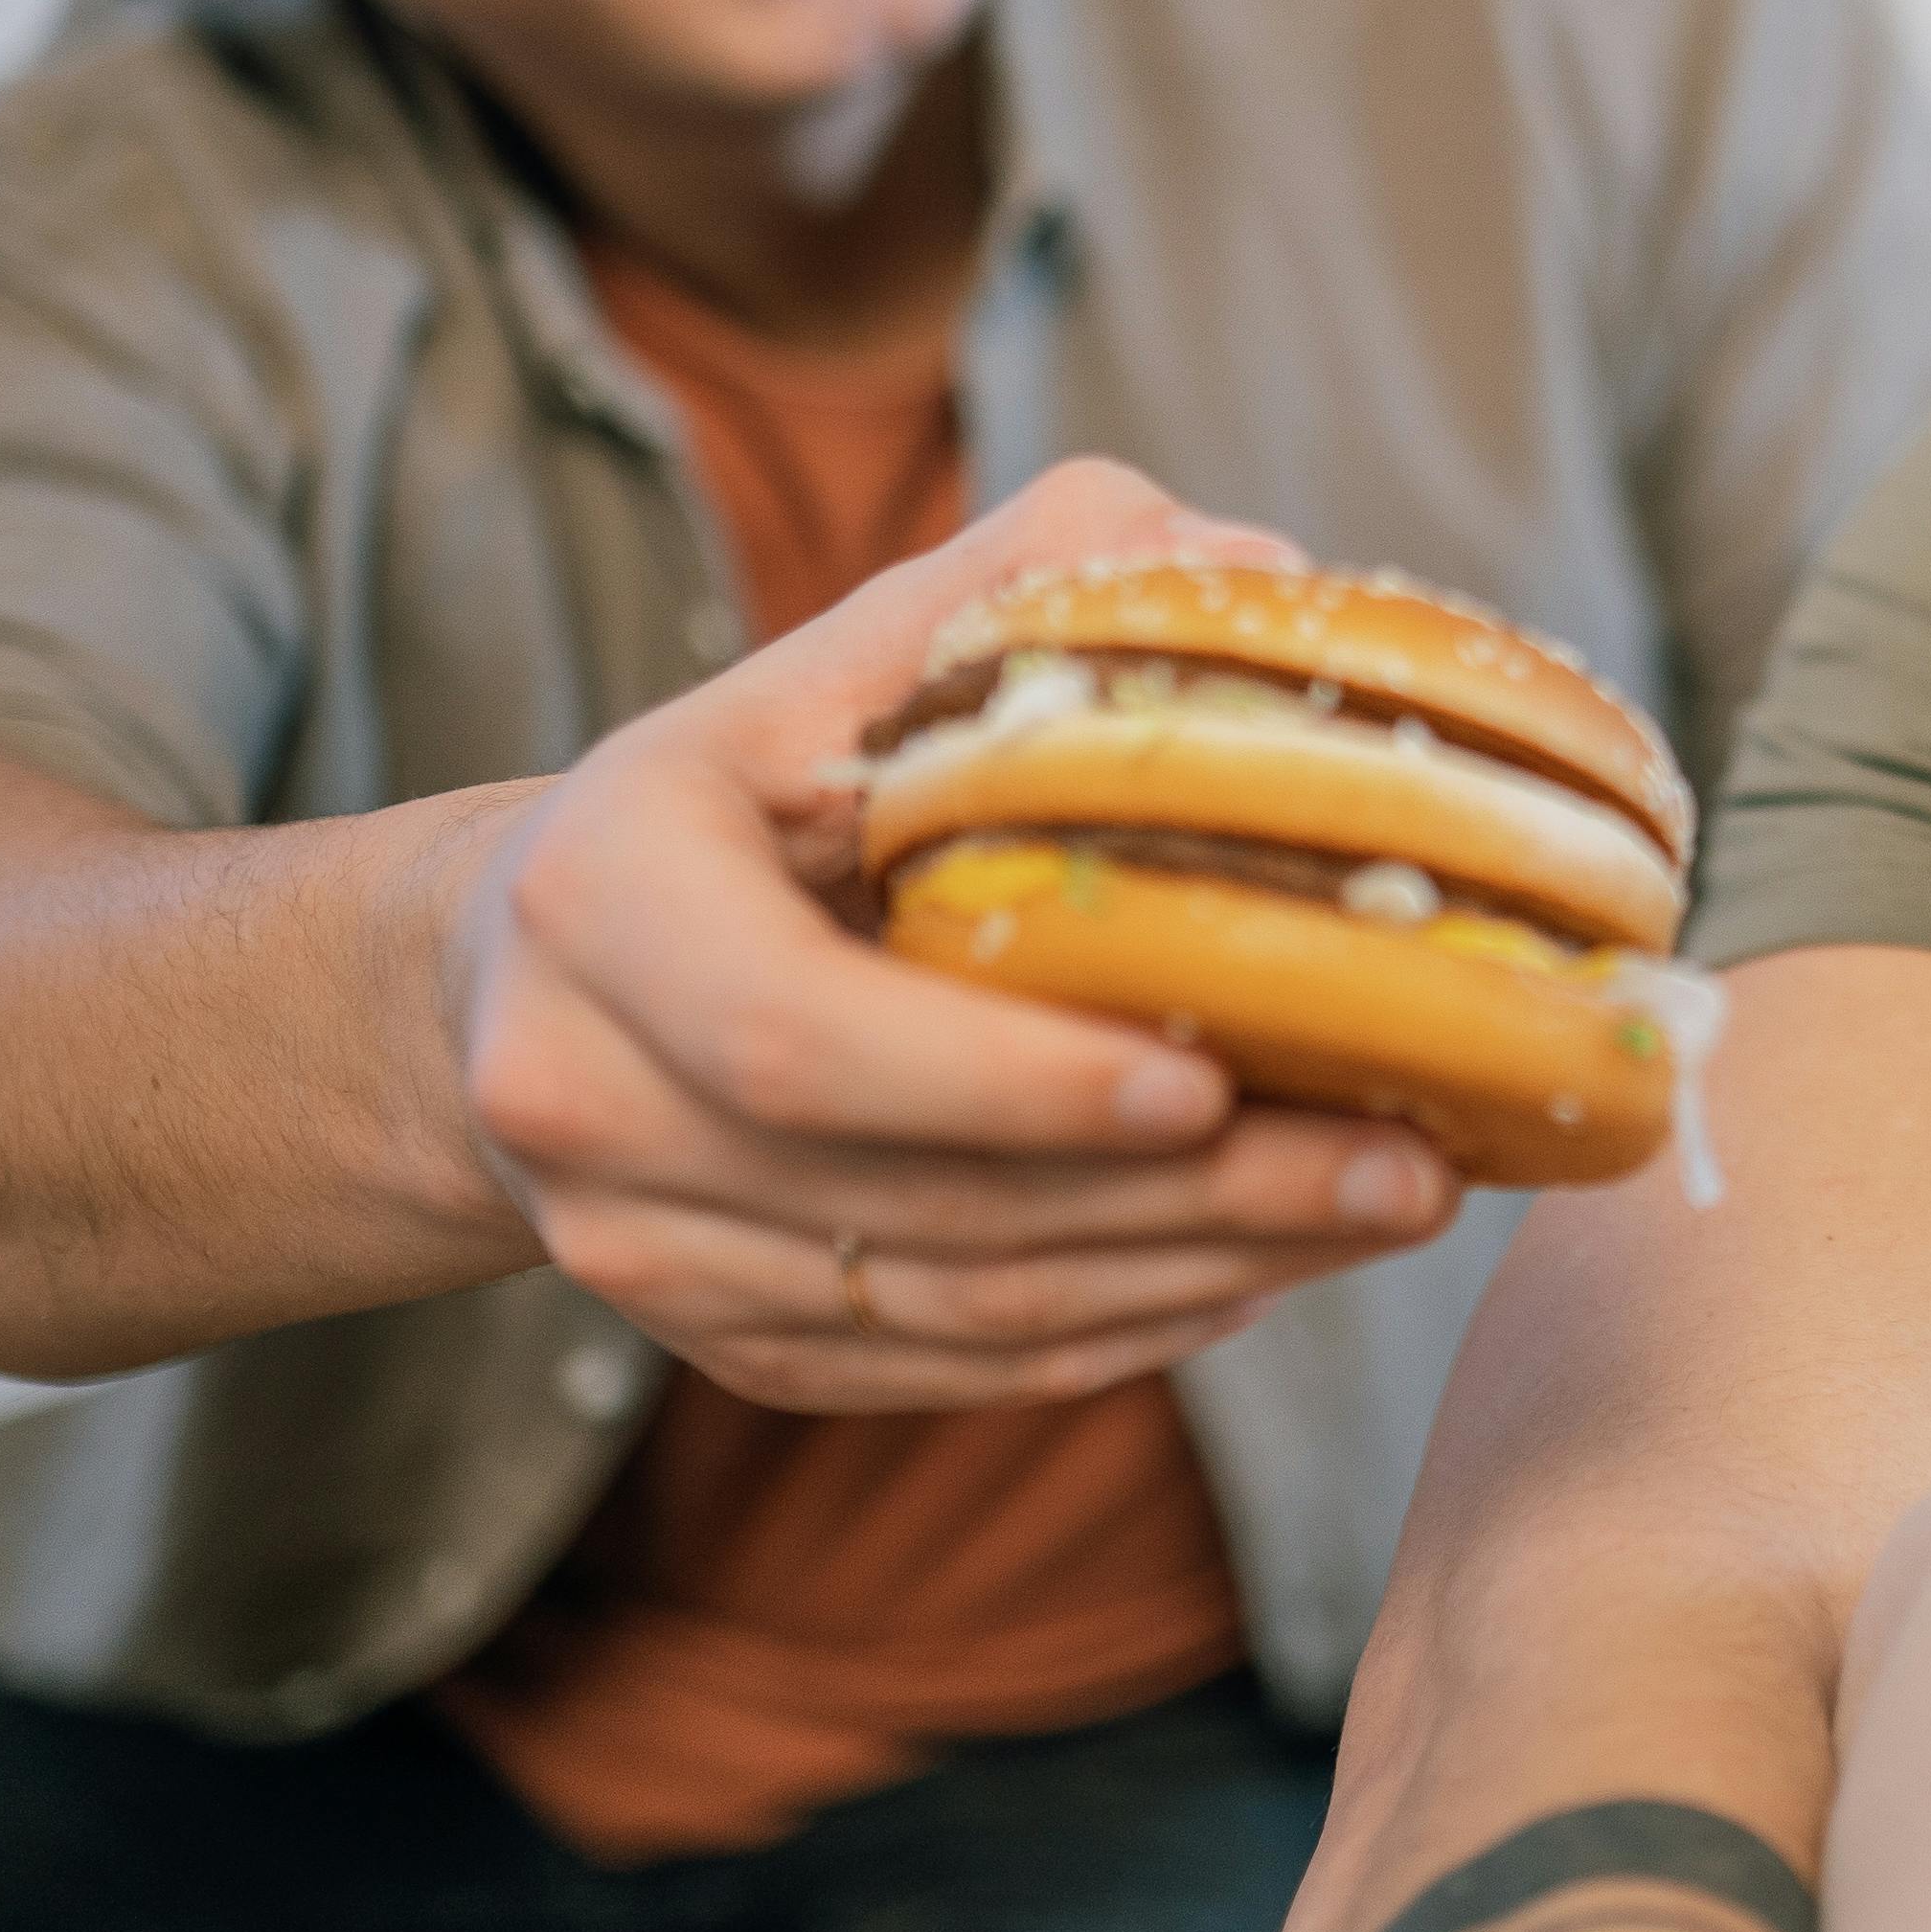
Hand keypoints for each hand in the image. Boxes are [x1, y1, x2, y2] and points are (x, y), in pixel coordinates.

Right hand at [451, 454, 1461, 1408]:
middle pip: (918, 1204)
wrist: (525, 966)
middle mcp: (583, 1100)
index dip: (1013, 1081)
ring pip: (956, 1311)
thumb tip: (1258, 562)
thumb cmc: (747, 779)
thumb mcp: (836, 658)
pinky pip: (946, 1369)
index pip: (801, 1038)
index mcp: (604, 900)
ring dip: (1194, 1274)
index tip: (1213, 1075)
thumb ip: (1027, 583)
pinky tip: (1265, 1267)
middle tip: (1405, 1168)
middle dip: (1187, 1199)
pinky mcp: (717, 1342)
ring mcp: (638, 1249)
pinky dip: (1123, 1331)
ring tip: (1380, 1210)